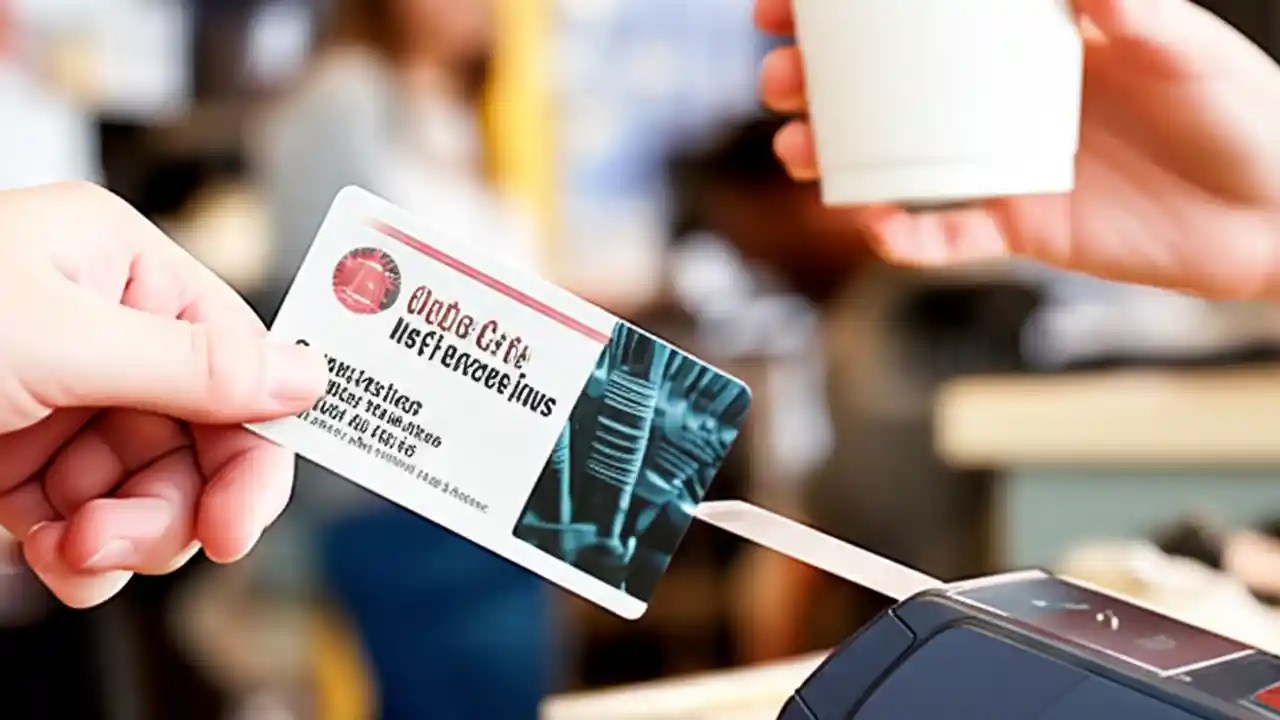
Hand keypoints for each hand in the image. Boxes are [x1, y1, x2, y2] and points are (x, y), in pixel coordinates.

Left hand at [0, 183, 325, 607]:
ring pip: (155, 487)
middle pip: (202, 434)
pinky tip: (55, 555)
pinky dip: (87, 553)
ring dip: (130, 534)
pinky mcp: (26, 466)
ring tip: (77, 548)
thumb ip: (192, 364)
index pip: (233, 357)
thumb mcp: (57, 340)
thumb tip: (305, 376)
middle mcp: (103, 331)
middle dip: (182, 500)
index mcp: (117, 265)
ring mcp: (65, 403)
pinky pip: (99, 519)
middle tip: (182, 545)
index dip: (256, 437)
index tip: (247, 512)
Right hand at [758, 0, 1279, 298]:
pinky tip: (876, 226)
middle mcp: (1003, 101)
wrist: (1278, 216)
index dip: (853, 12)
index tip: (791, 6)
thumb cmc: (1242, 113)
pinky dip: (905, 238)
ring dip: (835, 157)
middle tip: (777, 80)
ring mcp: (1002, 164)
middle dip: (817, 82)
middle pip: (888, 89)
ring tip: (796, 150)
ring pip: (896, 161)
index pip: (927, 20)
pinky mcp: (1018, 227)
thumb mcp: (1178, 44)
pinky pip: (945, 238)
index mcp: (1029, 43)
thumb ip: (1120, 5)